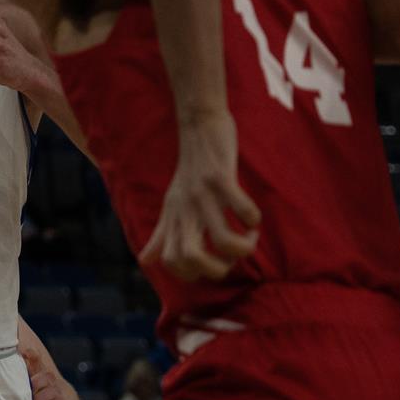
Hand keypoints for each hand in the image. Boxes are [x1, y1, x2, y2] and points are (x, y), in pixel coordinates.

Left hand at [23, 346, 80, 399]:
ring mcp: (57, 392)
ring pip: (49, 392)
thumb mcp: (27, 387)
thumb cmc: (36, 398)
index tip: (25, 352)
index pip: (37, 360)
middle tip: (29, 391)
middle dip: (36, 383)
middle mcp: (50, 381)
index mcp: (39, 373)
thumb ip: (18, 378)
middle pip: (46, 375)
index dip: (32, 355)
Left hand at [141, 116, 259, 281]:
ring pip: (222, 239)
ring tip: (251, 237)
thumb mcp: (170, 204)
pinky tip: (253, 216)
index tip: (211, 263)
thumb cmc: (189, 171)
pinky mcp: (221, 178)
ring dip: (243, 247)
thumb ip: (160, 235)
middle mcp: (185, 210)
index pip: (171, 261)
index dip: (192, 273)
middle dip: (218, 269)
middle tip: (233, 258)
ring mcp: (202, 194)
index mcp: (174, 219)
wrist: (198, 126)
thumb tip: (145, 261)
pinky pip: (241, 209)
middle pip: (191, 257)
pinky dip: (253, 219)